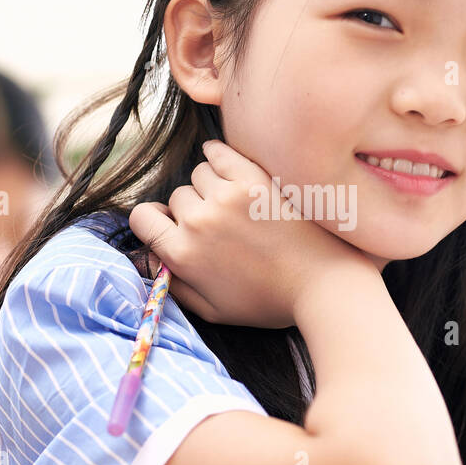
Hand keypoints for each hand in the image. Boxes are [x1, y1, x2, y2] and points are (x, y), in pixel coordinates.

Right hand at [129, 139, 369, 327]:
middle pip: (177, 196)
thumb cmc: (270, 301)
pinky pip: (220, 153)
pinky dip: (219, 155)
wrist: (323, 284)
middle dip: (193, 207)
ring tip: (235, 201)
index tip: (173, 223)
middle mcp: (198, 222)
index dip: (155, 220)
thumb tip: (152, 260)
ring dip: (211, 184)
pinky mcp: (253, 179)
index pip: (142, 217)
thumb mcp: (213, 311)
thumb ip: (175, 286)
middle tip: (221, 221)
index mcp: (183, 255)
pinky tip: (227, 162)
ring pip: (199, 174)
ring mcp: (226, 197)